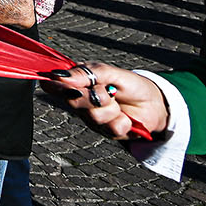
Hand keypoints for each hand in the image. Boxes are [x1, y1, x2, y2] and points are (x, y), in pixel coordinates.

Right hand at [41, 62, 167, 139]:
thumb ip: (86, 73)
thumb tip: (61, 77)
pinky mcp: (106, 133)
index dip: (54, 85)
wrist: (153, 102)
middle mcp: (79, 102)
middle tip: (107, 91)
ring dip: (111, 107)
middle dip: (93, 95)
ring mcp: (92, 119)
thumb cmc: (128, 83)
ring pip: (94, 115)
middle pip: (72, 101)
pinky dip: (123, 121)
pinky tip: (125, 117)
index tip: (67, 85)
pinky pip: (111, 128)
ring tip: (118, 102)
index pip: (52, 84)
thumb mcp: (108, 72)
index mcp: (76, 83)